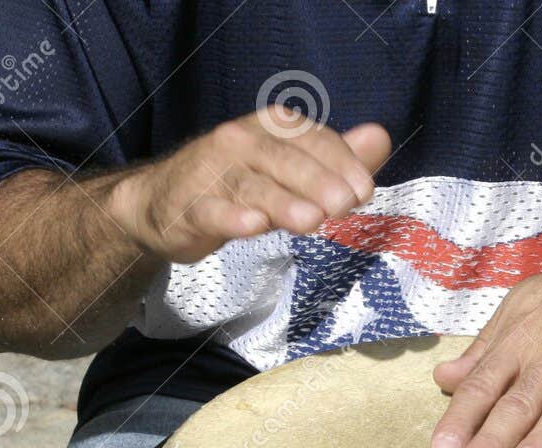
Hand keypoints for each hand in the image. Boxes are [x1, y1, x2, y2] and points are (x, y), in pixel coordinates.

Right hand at [107, 108, 391, 263]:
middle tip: (345, 205)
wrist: (160, 204)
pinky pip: (212, 210)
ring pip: (252, 186)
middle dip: (317, 181)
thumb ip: (336, 157)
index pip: (312, 138)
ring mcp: (212, 173)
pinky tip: (252, 226)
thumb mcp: (289, 169)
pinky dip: (232, 217)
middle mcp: (240, 141)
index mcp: (270, 127)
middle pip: (284, 159)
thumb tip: (380, 138)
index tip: (365, 191)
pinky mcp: (190, 205)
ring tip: (312, 221)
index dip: (341, 162)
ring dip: (282, 202)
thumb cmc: (237, 185)